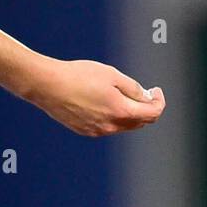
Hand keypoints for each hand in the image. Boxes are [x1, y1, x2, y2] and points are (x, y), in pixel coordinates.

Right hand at [23, 58, 164, 136]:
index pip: (152, 114)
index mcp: (120, 111)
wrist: (47, 85)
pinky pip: (106, 127)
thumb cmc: (78, 76)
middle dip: (145, 108)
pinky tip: (102, 102)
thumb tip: (146, 97)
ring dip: (128, 113)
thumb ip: (133, 88)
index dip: (159, 102)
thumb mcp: (112, 74)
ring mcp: (97, 131)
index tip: (155, 91)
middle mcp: (110, 126)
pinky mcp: (84, 131)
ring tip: (120, 94)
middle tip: (143, 92)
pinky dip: (112, 117)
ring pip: (122, 126)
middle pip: (139, 123)